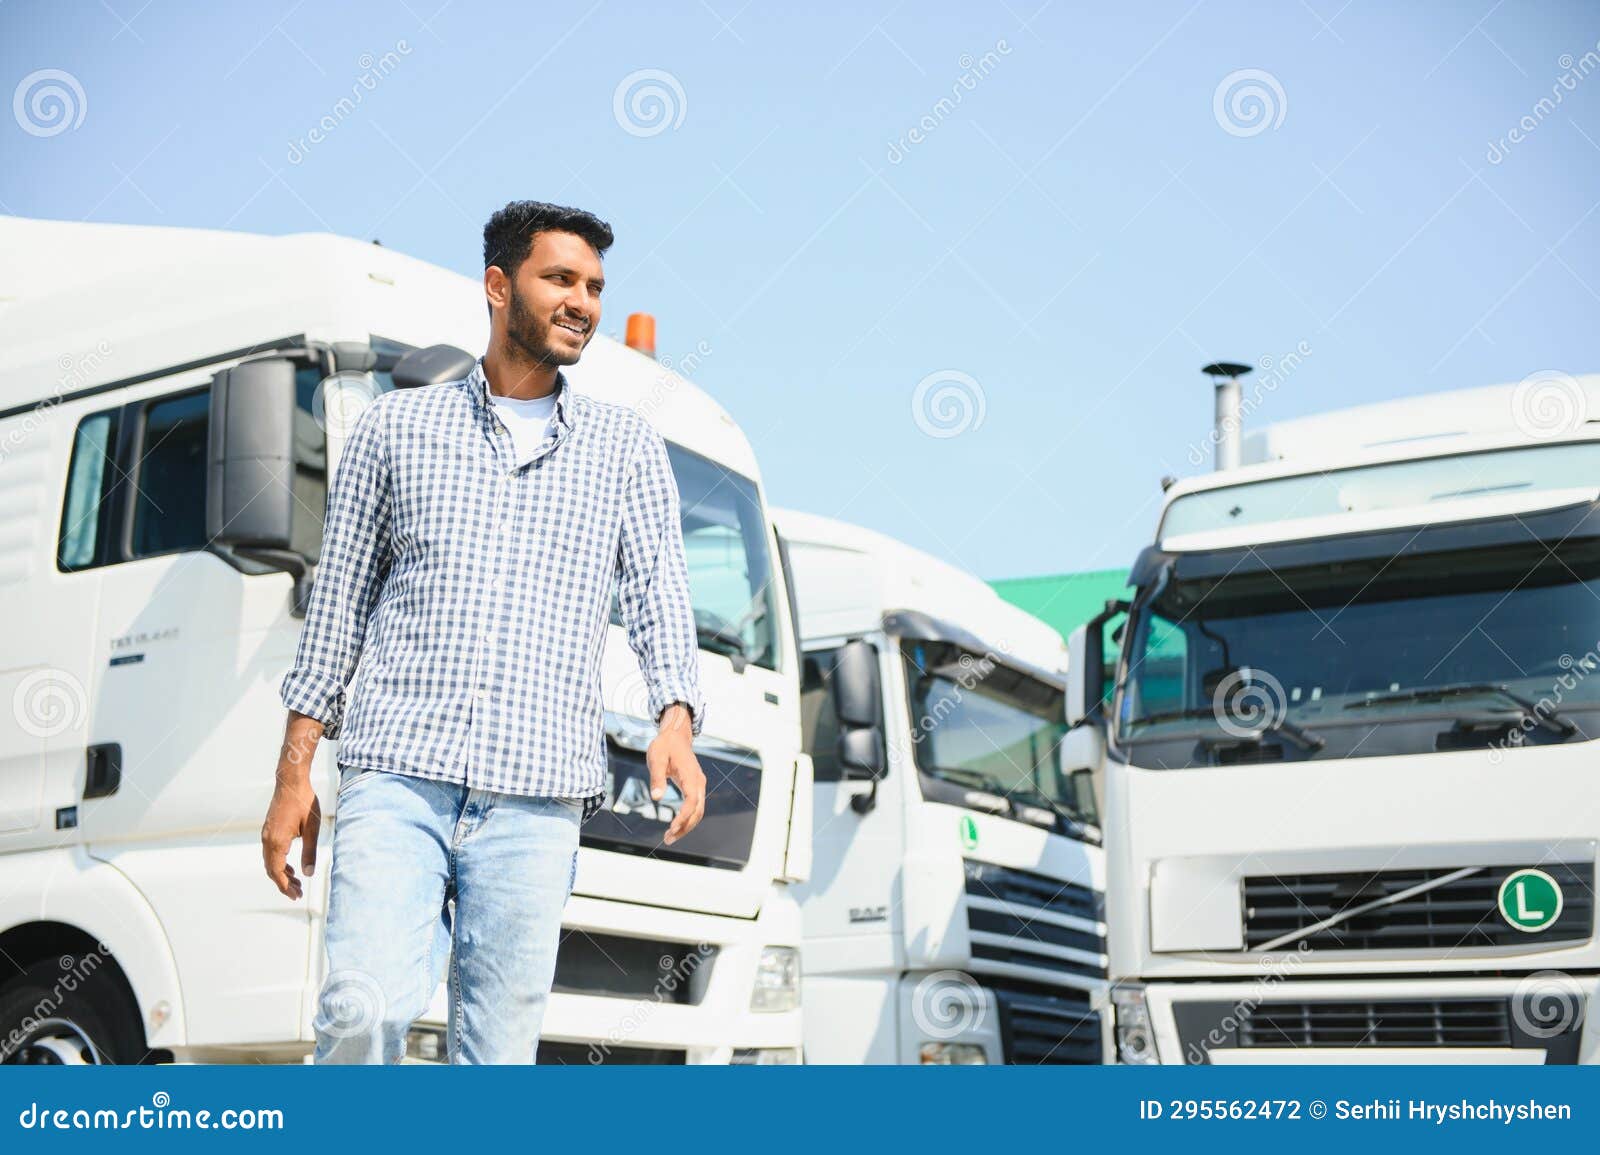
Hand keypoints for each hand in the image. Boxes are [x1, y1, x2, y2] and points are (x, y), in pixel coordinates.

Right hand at [262, 712, 324, 899]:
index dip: (285, 886)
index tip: (296, 896)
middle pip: (271, 870)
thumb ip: (309, 852)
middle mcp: (267, 840)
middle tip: (298, 893)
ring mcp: (266, 835)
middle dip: (284, 883)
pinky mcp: (269, 830)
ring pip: (270, 862)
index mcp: (276, 842)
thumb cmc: (303, 802)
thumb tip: (308, 874)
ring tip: (297, 881)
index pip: (277, 872)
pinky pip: (270, 852)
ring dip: (281, 873)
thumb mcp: (312, 829)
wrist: (291, 782)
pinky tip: (290, 865)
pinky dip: (279, 862)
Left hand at [648, 704, 704, 844]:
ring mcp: (698, 785)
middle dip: (685, 827)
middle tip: (668, 839)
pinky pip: (695, 807)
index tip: (671, 827)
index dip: (683, 816)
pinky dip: (687, 818)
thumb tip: (656, 798)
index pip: (691, 801)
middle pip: (698, 811)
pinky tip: (675, 825)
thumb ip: (657, 778)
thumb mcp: (657, 759)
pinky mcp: (695, 787)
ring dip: (686, 826)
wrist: (675, 735)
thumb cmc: (665, 746)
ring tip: (670, 837)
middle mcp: (698, 782)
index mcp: (691, 775)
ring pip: (698, 811)